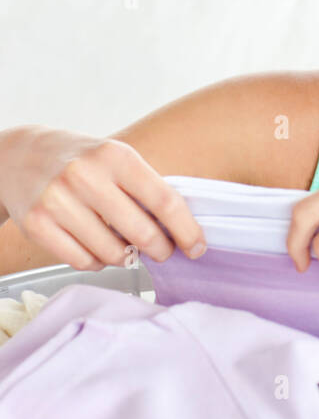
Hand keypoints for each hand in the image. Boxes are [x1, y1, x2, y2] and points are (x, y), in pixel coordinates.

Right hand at [0, 126, 207, 271]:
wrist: (20, 156)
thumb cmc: (81, 161)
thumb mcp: (116, 158)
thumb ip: (147, 188)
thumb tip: (183, 230)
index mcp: (115, 155)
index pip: (164, 200)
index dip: (186, 229)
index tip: (197, 247)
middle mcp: (85, 176)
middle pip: (141, 232)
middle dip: (160, 249)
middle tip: (164, 252)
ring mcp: (58, 201)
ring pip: (111, 253)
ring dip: (126, 257)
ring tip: (126, 248)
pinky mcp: (37, 225)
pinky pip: (83, 262)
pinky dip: (98, 263)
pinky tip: (99, 250)